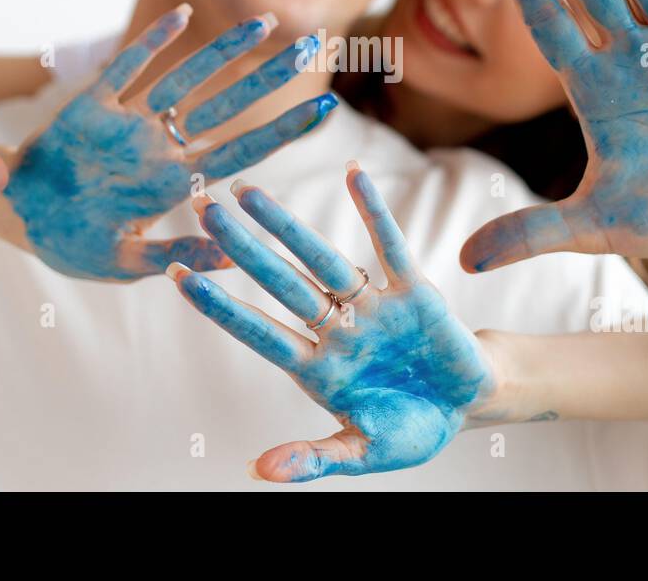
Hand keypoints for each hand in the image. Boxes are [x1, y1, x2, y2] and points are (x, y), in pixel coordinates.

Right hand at [2, 7, 337, 280]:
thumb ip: (175, 254)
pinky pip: (126, 66)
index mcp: (172, 183)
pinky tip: (182, 16)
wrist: (15, 218)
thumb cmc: (70, 244)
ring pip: (185, 78)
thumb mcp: (125, 264)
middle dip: (269, 78)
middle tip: (314, 46)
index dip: (284, 129)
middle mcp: (159, 147)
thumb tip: (232, 256)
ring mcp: (128, 123)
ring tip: (265, 23)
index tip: (326, 107)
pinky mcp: (92, 106)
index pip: (242, 150)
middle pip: (227, 105)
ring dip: (223, 50)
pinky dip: (152, 41)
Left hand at [169, 163, 495, 481]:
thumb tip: (257, 471)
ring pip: (321, 258)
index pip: (258, 331)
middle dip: (241, 247)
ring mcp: (372, 306)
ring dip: (285, 224)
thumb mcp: (364, 453)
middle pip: (280, 282)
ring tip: (247, 191)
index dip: (219, 306)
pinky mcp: (412, 291)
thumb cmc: (412, 430)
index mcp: (317, 369)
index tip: (177, 277)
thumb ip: (314, 459)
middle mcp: (336, 330)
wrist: (470, 407)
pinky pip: (389, 246)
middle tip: (201, 206)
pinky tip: (354, 174)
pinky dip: (373, 211)